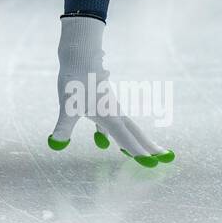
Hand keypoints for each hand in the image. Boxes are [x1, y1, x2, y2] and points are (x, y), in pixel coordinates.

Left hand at [48, 15, 173, 167]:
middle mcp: (114, 113)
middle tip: (167, 158)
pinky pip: (110, 123)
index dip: (140, 154)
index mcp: (110, 116)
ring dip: (137, 140)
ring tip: (147, 152)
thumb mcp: (67, 106)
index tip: (154, 166)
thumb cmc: (75, 80)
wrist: (80, 56)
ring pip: (127, 127)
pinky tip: (102, 142)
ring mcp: (110, 107)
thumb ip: (63, 127)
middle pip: (136, 133)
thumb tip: (55, 144)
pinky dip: (111, 135)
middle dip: (150, 146)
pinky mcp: (101, 103)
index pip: (128, 140)